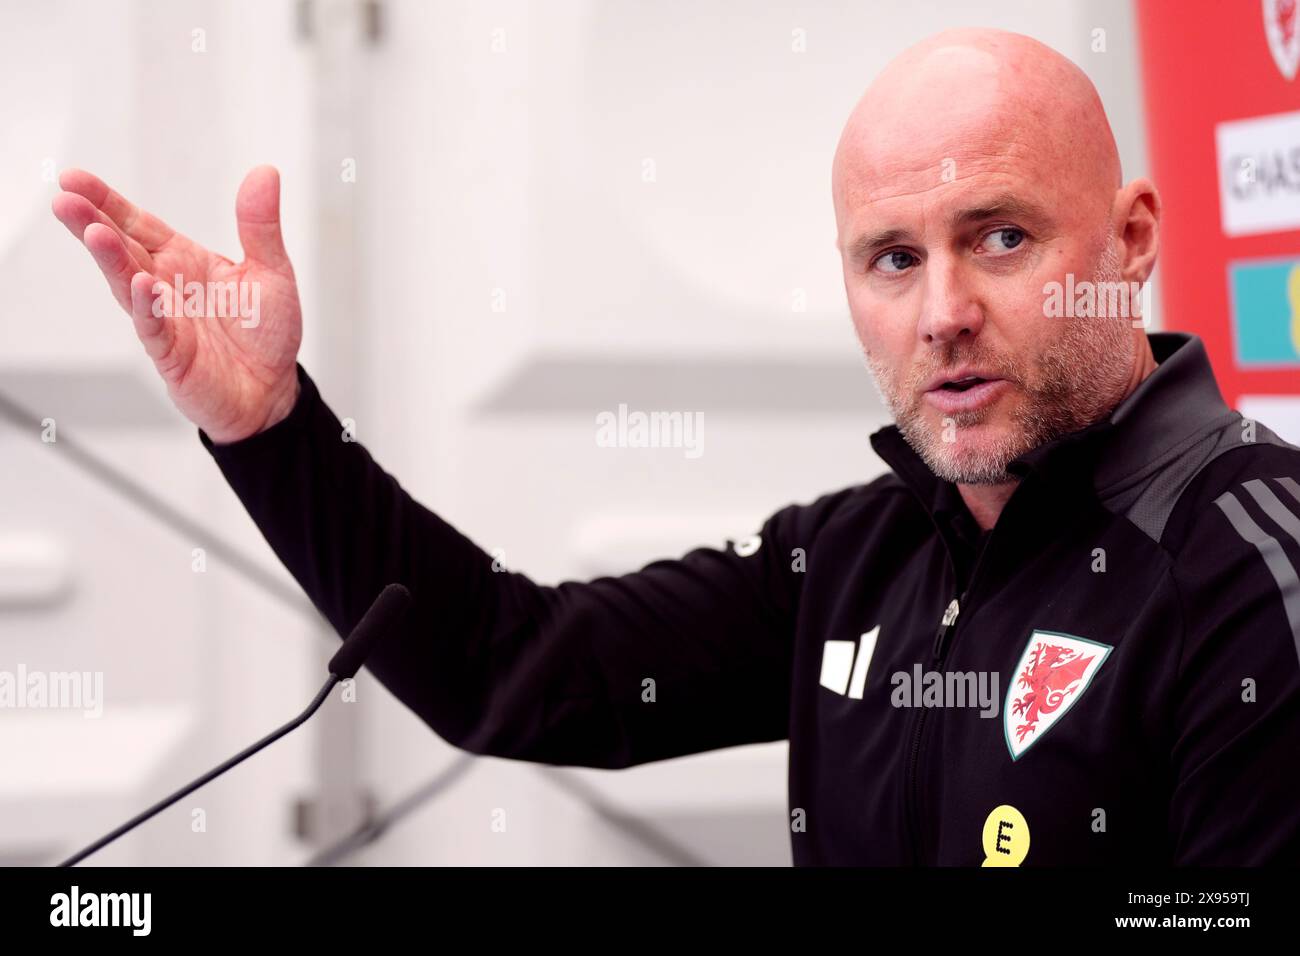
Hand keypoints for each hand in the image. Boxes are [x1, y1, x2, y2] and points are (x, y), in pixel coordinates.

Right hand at [52, 165, 302, 442]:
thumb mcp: (272, 271)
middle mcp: (165, 286)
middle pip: (122, 249)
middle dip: (93, 223)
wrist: (273, 390)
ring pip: (129, 285)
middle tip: (65, 199)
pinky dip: (148, 308)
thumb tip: (264, 172)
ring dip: (112, 260)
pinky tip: (142, 286)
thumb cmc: (265, 332)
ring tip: (94, 233)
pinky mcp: (172, 354)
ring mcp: (164, 320)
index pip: (138, 225)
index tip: (74, 178)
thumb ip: (261, 225)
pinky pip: (155, 328)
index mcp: (183, 260)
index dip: (108, 202)